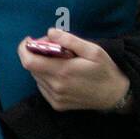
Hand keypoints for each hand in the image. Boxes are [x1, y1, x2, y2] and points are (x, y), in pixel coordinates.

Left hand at [17, 28, 131, 112]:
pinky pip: (42, 87)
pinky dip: (46, 77)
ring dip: (41, 66)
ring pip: (36, 77)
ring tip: (58, 60)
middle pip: (32, 68)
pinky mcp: (57, 105)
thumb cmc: (105, 70)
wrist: (115, 95)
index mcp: (63, 72)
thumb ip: (70, 40)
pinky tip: (60, 73)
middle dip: (36, 54)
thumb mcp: (93, 50)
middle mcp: (55, 87)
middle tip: (50, 47)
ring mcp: (55, 98)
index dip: (24, 49)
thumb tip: (49, 32)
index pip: (29, 61)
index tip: (29, 41)